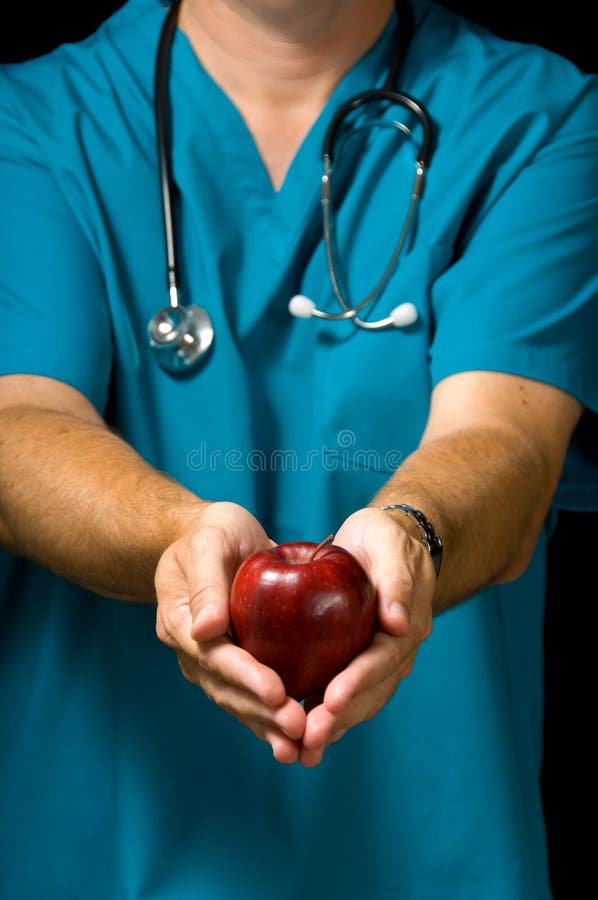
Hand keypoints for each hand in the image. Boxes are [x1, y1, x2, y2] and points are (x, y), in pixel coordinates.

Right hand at [154, 501, 305, 762]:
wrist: (214, 536)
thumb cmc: (211, 532)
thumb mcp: (209, 541)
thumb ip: (206, 582)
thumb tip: (205, 629)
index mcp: (180, 620)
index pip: (213, 656)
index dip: (245, 676)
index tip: (278, 692)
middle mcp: (194, 649)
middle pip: (226, 688)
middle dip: (262, 712)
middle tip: (300, 728)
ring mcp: (212, 660)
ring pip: (238, 701)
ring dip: (267, 725)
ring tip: (301, 747)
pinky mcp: (236, 663)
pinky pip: (251, 696)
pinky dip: (271, 718)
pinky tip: (299, 741)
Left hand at [299, 506, 435, 766]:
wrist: (382, 543)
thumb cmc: (385, 538)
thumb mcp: (389, 545)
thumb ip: (396, 581)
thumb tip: (398, 624)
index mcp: (407, 627)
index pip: (383, 660)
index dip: (357, 682)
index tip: (330, 700)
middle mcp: (396, 652)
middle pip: (371, 692)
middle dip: (340, 717)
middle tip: (308, 738)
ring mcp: (377, 661)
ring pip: (357, 702)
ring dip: (331, 726)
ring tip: (301, 749)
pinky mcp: (355, 661)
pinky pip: (341, 693)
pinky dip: (323, 715)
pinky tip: (295, 735)